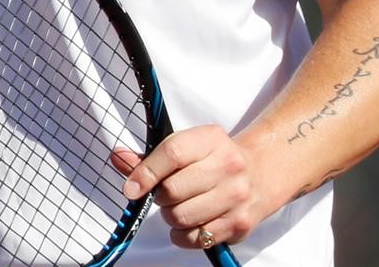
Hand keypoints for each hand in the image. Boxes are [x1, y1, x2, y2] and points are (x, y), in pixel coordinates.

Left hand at [114, 125, 262, 250]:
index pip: (172, 153)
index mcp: (211, 139)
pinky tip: (190, 223)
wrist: (261, 172)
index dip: (146, 172)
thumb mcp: (188, 146)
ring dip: (171, 217)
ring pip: (181, 217)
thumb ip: (151, 156)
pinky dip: (184, 235)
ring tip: (179, 207)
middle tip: (167, 195)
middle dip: (160, 197)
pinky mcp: (239, 223)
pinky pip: (196, 238)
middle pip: (172, 190)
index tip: (132, 188)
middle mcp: (228, 166)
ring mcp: (236, 196)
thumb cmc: (214, 159)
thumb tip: (117, 158)